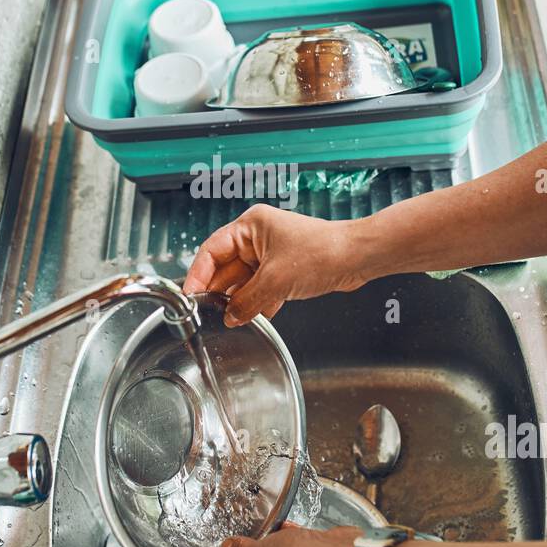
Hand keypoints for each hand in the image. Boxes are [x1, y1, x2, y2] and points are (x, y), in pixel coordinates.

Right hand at [183, 204, 366, 324]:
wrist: (358, 258)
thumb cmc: (322, 253)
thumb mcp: (275, 281)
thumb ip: (246, 301)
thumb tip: (230, 317)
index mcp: (250, 226)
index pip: (212, 251)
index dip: (198, 275)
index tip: (189, 296)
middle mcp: (258, 237)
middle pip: (226, 267)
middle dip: (220, 291)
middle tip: (207, 314)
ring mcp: (272, 254)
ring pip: (245, 281)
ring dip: (241, 300)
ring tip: (231, 319)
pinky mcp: (285, 269)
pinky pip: (262, 288)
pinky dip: (259, 302)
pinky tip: (257, 318)